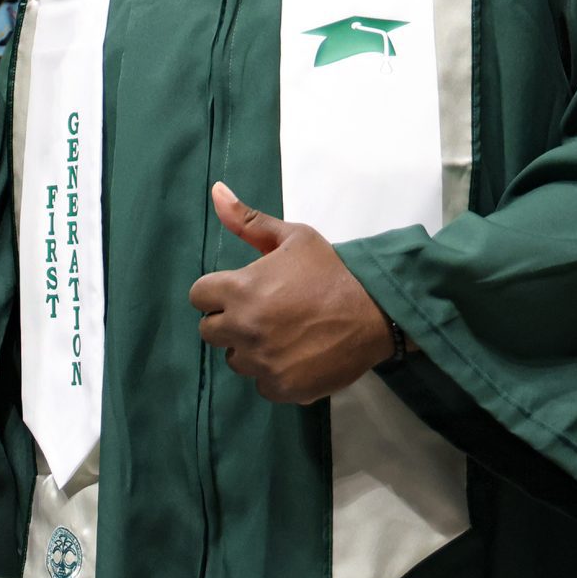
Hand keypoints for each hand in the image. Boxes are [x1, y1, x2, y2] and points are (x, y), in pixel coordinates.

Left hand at [188, 183, 393, 404]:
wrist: (378, 310)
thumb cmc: (332, 270)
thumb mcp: (292, 238)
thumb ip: (247, 221)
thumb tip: (216, 191)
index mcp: (239, 289)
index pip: (199, 297)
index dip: (217, 293)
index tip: (240, 291)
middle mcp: (244, 327)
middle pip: (210, 331)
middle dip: (229, 321)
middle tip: (261, 313)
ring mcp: (263, 361)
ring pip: (235, 359)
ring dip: (249, 349)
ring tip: (280, 335)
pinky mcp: (284, 387)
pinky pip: (262, 385)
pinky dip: (273, 374)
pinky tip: (294, 356)